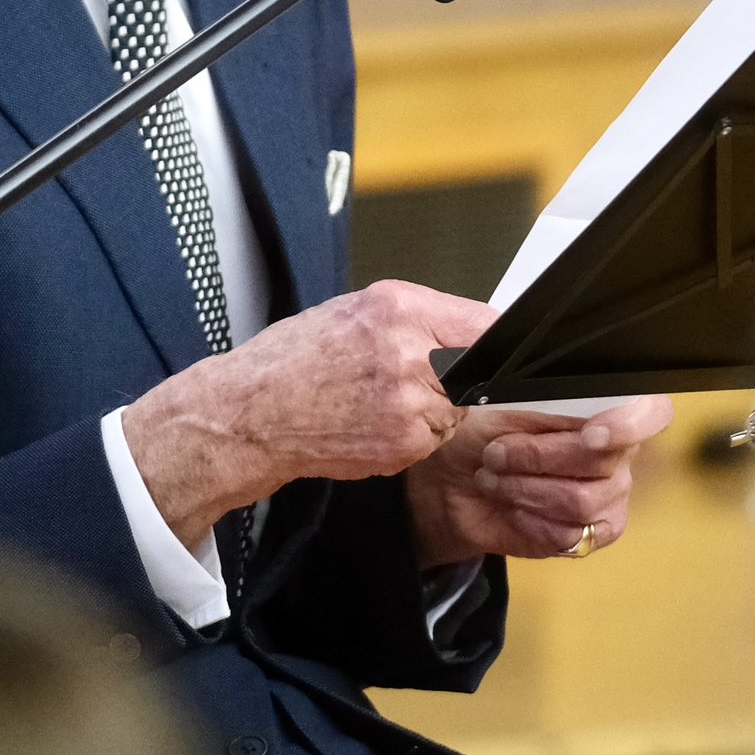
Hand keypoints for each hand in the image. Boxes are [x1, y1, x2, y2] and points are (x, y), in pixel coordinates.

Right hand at [121, 280, 494, 542]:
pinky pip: (435, 436)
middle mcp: (410, 354)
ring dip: (440, 404)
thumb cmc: (296, 358)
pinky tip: (376, 420)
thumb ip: (420, 316)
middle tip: (424, 373)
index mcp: (400, 309)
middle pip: (479, 368)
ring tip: (386, 396)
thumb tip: (475, 329)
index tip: (501, 345)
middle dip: (463, 372)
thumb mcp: (358, 310)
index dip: (496, 338)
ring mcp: (410, 405)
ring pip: (460, 406)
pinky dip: (417, 431)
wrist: (253, 413)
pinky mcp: (404, 445)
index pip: (486, 322)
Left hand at [404, 394, 674, 565]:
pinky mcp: (592, 533)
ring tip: (492, 478)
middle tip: (495, 452)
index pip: (651, 411)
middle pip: (603, 458)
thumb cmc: (479, 429)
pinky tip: (510, 507)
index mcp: (604, 404)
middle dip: (537, 455)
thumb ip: (525, 384)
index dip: (629, 423)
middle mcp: (618, 450)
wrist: (454, 484)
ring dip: (524, 488)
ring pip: (582, 500)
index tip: (590, 434)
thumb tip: (525, 362)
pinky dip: (529, 519)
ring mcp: (610, 494)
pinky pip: (570, 533)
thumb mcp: (495, 396)